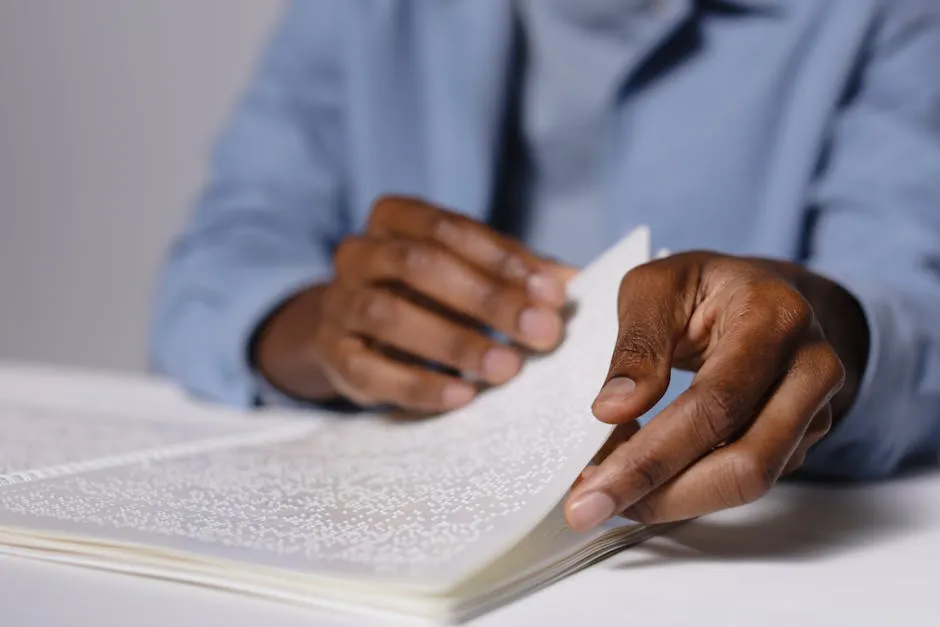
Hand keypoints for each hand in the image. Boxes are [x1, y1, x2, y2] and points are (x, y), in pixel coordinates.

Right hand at [252, 196, 573, 411]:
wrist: (352, 330)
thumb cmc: (426, 293)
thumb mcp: (466, 272)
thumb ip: (514, 274)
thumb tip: (571, 284)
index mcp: (393, 218)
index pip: (449, 228)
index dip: (503, 260)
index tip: (553, 294)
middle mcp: (357, 252)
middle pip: (418, 265)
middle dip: (487, 299)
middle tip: (542, 332)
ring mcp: (339, 303)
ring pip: (389, 314)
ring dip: (455, 342)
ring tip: (507, 368)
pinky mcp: (333, 354)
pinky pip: (370, 369)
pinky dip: (418, 384)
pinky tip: (462, 396)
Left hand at [565, 252, 868, 528]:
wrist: (761, 290)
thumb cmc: (704, 284)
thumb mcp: (654, 286)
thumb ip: (636, 345)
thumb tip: (612, 410)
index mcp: (773, 318)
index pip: (715, 404)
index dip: (652, 455)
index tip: (589, 486)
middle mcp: (810, 368)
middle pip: (744, 463)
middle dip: (661, 496)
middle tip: (589, 507)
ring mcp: (814, 409)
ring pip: (748, 483)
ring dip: (670, 497)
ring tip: (607, 485)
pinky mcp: (801, 439)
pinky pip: (746, 479)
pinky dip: (686, 486)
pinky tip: (642, 470)